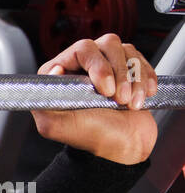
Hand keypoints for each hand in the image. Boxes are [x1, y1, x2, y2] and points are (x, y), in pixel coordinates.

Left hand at [31, 34, 156, 164]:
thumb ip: (45, 101)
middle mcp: (80, 65)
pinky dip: (146, 77)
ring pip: (126, 50)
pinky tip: (143, 97)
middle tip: (120, 100)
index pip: (81, 50)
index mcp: (59, 74)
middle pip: (107, 45)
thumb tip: (55, 70)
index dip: (98, 66)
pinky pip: (140, 59)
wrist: (120, 148)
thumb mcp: (56, 126)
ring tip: (131, 104)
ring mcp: (105, 65)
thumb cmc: (88, 138)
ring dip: (134, 78)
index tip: (106, 91)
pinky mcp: (126, 69)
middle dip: (119, 73)